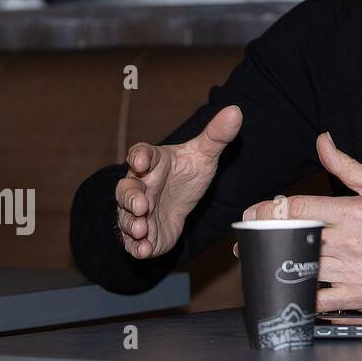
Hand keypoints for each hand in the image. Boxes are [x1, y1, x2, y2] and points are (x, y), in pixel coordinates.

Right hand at [116, 105, 240, 259]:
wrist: (181, 199)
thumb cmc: (186, 172)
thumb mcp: (204, 154)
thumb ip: (216, 135)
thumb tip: (235, 111)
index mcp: (152, 162)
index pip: (140, 154)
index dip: (139, 157)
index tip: (141, 161)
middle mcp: (139, 186)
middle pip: (126, 190)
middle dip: (131, 198)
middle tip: (141, 204)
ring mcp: (137, 212)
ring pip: (126, 217)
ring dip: (132, 224)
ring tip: (140, 229)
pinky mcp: (143, 233)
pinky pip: (133, 241)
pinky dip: (136, 246)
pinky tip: (144, 249)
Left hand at [239, 133, 361, 312]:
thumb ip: (346, 166)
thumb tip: (322, 141)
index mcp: (356, 212)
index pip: (298, 208)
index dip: (267, 209)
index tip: (254, 212)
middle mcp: (353, 242)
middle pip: (292, 238)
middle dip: (267, 237)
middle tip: (250, 238)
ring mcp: (354, 272)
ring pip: (300, 269)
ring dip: (280, 264)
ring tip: (265, 259)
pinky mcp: (357, 297)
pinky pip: (317, 300)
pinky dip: (300, 294)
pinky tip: (292, 286)